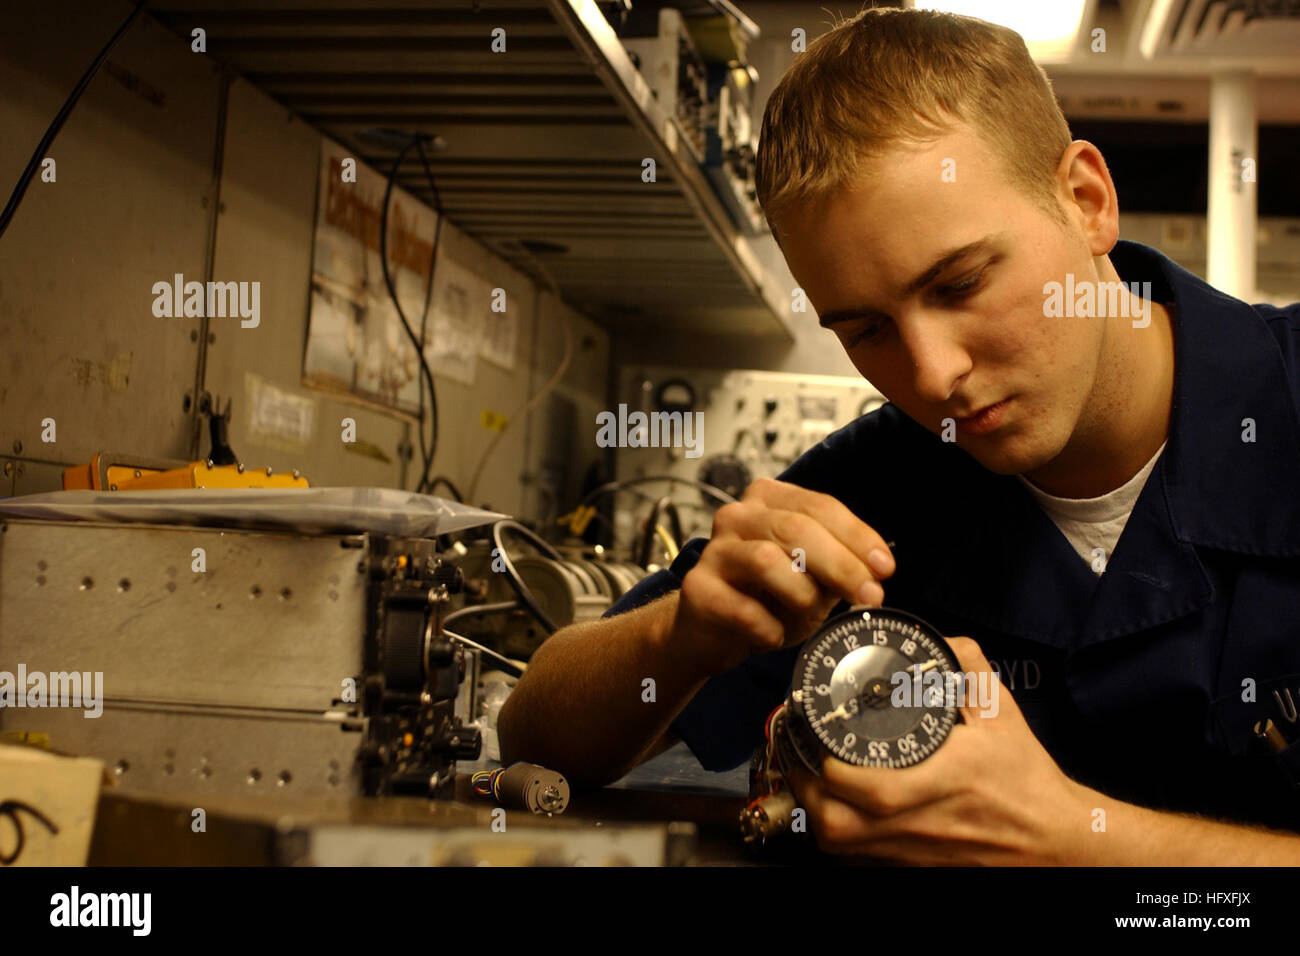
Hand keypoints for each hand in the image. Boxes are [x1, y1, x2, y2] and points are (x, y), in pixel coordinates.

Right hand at [669, 478, 894, 676]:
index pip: (820, 507)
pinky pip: (746, 610)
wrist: (709, 631)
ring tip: (807, 616)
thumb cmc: (763, 598)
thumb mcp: (810, 577)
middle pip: (796, 529)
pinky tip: (772, 635)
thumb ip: (840, 566)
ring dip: (801, 595)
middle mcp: (737, 516)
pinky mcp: (697, 589)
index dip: (857, 536)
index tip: (885, 568)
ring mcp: (714, 551)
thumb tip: (875, 573)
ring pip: (767, 560)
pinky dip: (770, 630)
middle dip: (841, 565)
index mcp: (768, 500)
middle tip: (870, 595)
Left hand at [784, 636, 1089, 864]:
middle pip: (840, 826)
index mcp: (946, 780)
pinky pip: (854, 857)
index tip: (817, 733)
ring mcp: (911, 851)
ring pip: (840, 845)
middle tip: (797, 749)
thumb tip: (942, 638)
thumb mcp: (1002, 712)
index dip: (835, 768)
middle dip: (805, 789)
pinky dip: (834, 831)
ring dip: (813, 811)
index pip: (877, 789)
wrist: (1053, 840)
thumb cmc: (1026, 779)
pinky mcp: (909, 867)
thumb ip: (970, 668)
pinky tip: (831, 803)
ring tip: (804, 773)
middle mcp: (922, 822)